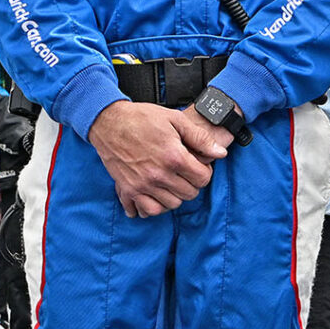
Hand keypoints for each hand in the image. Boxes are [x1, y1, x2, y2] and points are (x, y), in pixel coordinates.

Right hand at [90, 101, 229, 218]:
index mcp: (174, 156)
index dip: (204, 172)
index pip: (203, 178)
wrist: (109, 122)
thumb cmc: (140, 118)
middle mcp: (160, 174)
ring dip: (176, 195)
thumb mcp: (175, 120)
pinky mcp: (130, 189)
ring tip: (172, 182)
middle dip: (192, 184)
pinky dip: (156, 206)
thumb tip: (220, 153)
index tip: (198, 166)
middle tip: (185, 173)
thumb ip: (200, 138)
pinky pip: (150, 210)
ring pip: (172, 204)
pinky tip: (158, 195)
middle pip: (189, 194)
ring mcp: (143, 184)